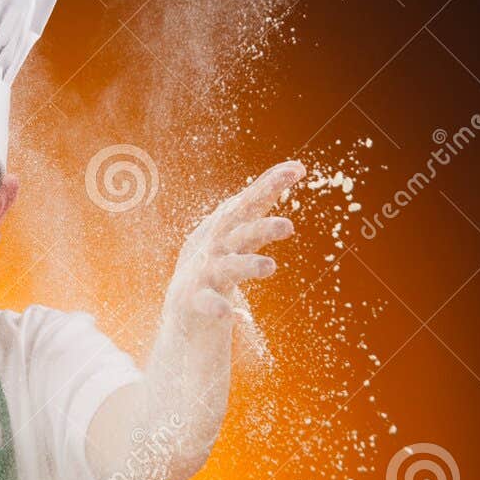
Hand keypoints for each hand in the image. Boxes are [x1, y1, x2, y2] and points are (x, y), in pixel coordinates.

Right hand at [167, 160, 304, 321]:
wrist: (182, 303)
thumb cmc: (217, 262)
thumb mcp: (240, 232)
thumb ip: (267, 202)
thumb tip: (296, 166)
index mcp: (228, 229)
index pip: (250, 203)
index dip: (270, 186)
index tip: (298, 169)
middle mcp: (216, 246)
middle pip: (241, 234)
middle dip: (262, 229)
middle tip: (288, 227)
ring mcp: (204, 271)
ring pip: (229, 268)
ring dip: (247, 265)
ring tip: (269, 267)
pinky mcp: (194, 299)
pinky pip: (207, 302)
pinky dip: (216, 306)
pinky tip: (227, 313)